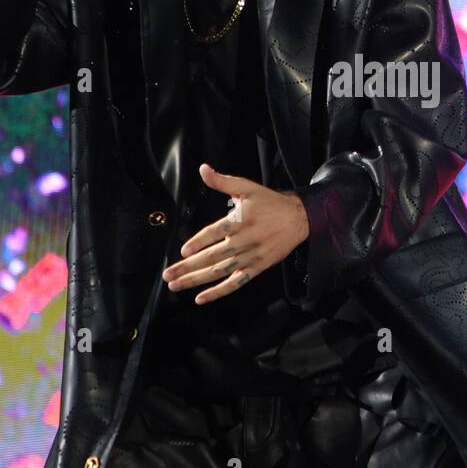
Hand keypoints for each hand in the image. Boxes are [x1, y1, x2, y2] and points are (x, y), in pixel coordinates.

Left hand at [162, 164, 310, 304]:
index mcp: (241, 221)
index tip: (184, 251)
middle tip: (168, 275)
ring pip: (220, 272)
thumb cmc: (270, 203)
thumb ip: (222, 181)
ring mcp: (251, 257)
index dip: (200, 242)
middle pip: (213, 256)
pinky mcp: (257, 268)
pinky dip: (219, 292)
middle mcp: (245, 241)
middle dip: (188, 267)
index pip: (216, 232)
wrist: (298, 219)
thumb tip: (203, 169)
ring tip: (176, 285)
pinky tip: (201, 298)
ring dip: (197, 280)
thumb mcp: (247, 187)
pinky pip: (236, 283)